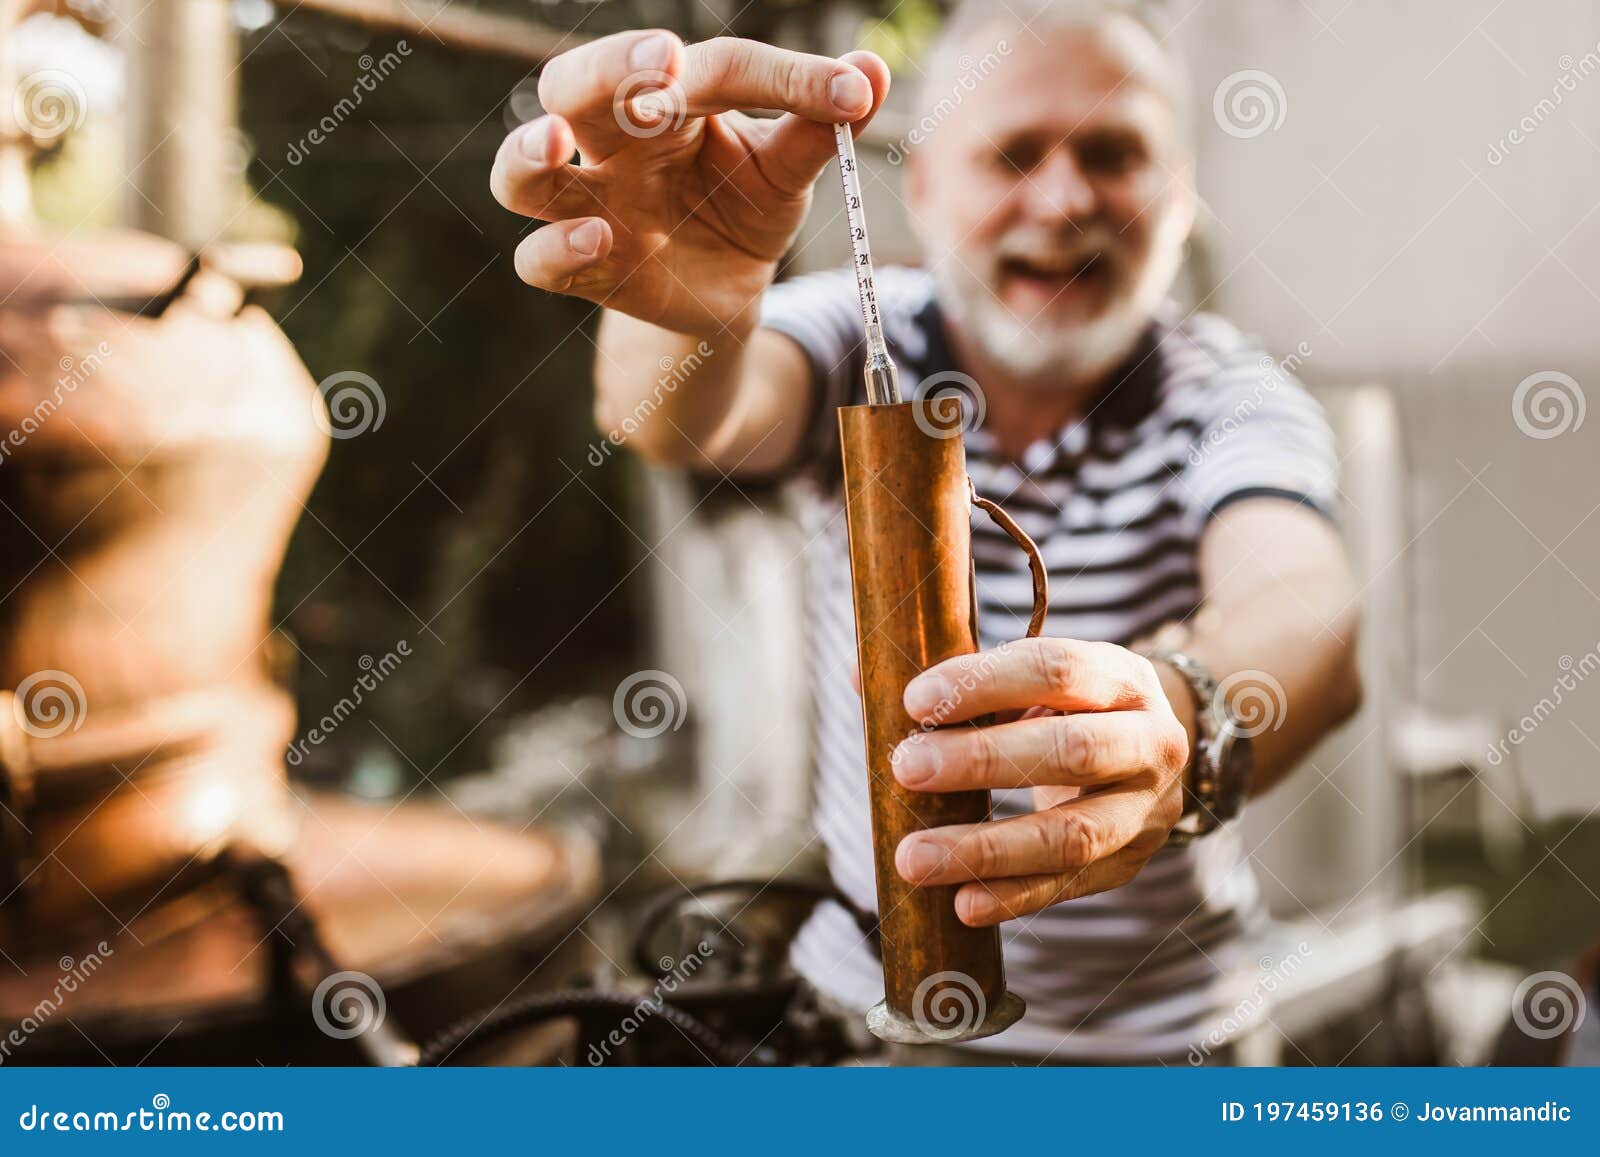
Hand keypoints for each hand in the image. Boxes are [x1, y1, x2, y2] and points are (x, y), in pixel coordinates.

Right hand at [490, 31, 889, 338]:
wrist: (728, 292)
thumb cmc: (745, 205)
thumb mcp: (788, 169)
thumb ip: (820, 126)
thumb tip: (873, 70)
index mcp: (668, 100)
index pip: (714, 70)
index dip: (780, 77)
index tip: (846, 93)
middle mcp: (614, 143)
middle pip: (574, 85)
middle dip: (610, 69)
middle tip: (662, 65)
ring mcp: (590, 206)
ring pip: (521, 174)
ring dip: (526, 153)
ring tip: (556, 142)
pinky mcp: (586, 272)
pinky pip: (538, 261)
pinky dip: (557, 249)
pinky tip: (596, 238)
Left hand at [889, 637, 1189, 926]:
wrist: (1150, 750)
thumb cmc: (1069, 706)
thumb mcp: (1033, 678)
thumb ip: (957, 676)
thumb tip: (860, 674)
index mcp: (1119, 677)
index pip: (1056, 670)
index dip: (984, 682)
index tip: (914, 700)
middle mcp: (1149, 740)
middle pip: (1071, 751)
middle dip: (982, 761)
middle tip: (906, 768)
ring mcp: (1147, 809)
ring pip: (1073, 834)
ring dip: (986, 850)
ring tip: (913, 858)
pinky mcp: (1132, 863)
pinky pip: (1071, 886)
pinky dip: (1014, 897)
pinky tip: (962, 904)